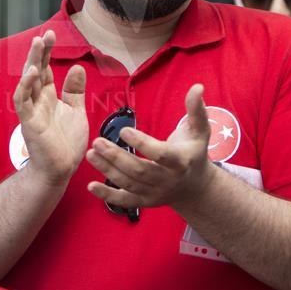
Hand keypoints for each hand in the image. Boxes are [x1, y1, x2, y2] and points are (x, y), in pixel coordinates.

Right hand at [13, 30, 87, 185]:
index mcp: (47, 97)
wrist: (61, 169)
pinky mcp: (29, 122)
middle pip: (35, 70)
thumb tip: (77, 67)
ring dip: (31, 62)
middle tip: (46, 34)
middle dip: (39, 52)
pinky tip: (33, 73)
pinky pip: (22, 101)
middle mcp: (37, 100)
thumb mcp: (76, 110)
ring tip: (38, 44)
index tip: (51, 34)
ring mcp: (31, 110)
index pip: (44, 69)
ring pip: (27, 81)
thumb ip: (75, 90)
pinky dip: (26, 86)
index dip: (46, 52)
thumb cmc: (66, 143)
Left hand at [86, 84, 214, 208]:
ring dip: (108, 170)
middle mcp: (167, 180)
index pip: (161, 155)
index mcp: (181, 162)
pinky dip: (107, 196)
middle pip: (140, 171)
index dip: (142, 144)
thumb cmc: (194, 151)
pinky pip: (125, 201)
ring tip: (91, 154)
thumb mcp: (199, 130)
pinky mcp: (145, 202)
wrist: (196, 187)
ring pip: (129, 184)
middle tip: (97, 141)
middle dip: (117, 157)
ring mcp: (155, 193)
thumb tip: (197, 86)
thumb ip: (196, 108)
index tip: (123, 130)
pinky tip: (91, 186)